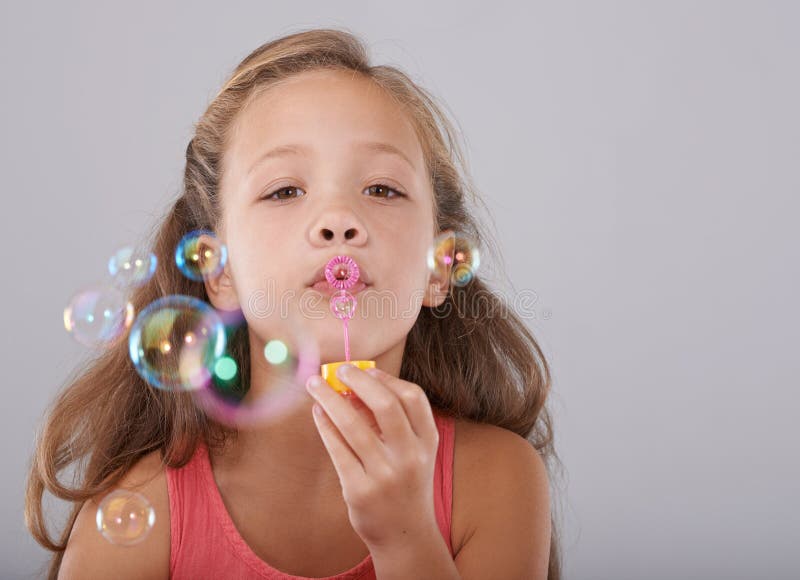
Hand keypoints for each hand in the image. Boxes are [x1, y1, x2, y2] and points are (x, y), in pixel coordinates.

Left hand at [305, 365, 440, 549]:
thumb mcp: (414, 453)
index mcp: (428, 442)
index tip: (367, 370)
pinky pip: (337, 450)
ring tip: (315, 385)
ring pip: (353, 426)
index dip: (388, 380)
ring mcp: (385, 475)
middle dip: (359, 382)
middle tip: (339, 370)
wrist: (405, 535)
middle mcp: (410, 457)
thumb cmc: (405, 483)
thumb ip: (394, 422)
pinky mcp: (360, 490)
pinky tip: (317, 412)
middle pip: (386, 406)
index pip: (413, 398)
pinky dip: (325, 425)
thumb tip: (355, 385)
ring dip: (330, 399)